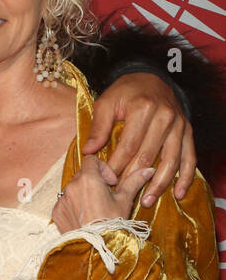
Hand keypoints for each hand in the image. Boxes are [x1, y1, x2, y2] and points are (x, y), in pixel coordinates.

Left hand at [52, 155, 153, 232]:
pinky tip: (85, 218)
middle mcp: (71, 186)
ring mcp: (61, 199)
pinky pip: (64, 202)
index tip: (112, 183)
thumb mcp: (125, 201)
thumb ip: (134, 182)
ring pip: (73, 188)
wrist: (96, 248)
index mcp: (88, 179)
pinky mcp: (56, 212)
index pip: (91, 160)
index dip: (104, 168)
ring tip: (96, 209)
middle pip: (82, 174)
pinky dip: (74, 206)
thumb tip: (148, 170)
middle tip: (106, 197)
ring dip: (84, 193)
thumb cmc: (113, 223)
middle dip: (94, 181)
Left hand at [83, 72, 194, 206]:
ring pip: (171, 160)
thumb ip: (98, 127)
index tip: (107, 181)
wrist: (151, 77)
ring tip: (148, 201)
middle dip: (134, 177)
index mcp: (142, 108)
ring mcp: (179, 125)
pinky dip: (186, 177)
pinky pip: (190, 158)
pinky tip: (179, 193)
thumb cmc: (125, 92)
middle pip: (149, 155)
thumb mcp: (106, 102)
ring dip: (160, 184)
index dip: (118, 164)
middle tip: (122, 195)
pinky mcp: (188, 132)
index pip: (129, 144)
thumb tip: (89, 151)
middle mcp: (164, 117)